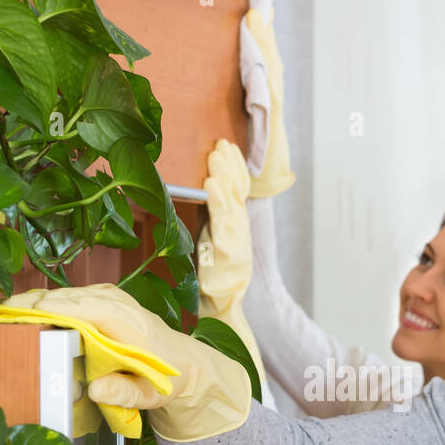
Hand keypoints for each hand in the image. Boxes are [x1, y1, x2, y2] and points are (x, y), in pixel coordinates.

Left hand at [198, 139, 252, 315]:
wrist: (221, 301)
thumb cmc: (213, 269)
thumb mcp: (212, 233)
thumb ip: (211, 213)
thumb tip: (204, 189)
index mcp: (237, 222)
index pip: (240, 188)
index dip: (236, 166)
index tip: (228, 146)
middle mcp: (240, 227)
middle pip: (238, 189)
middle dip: (231, 165)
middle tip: (222, 143)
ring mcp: (236, 237)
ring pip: (232, 200)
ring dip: (224, 175)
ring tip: (216, 156)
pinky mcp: (227, 249)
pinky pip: (222, 220)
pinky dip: (217, 200)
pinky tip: (210, 184)